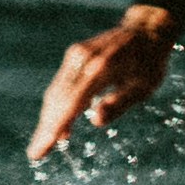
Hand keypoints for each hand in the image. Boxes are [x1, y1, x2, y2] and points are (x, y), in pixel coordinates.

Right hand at [29, 4, 177, 160]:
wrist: (145, 30)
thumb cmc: (149, 62)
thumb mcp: (144, 86)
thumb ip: (119, 103)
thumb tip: (96, 122)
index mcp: (101, 68)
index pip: (70, 103)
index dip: (54, 127)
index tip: (40, 148)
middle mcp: (83, 59)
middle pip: (57, 100)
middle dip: (45, 128)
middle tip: (35, 154)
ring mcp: (76, 55)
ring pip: (55, 93)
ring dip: (49, 119)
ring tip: (43, 146)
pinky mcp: (74, 56)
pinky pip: (62, 85)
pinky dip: (58, 107)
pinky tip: (60, 128)